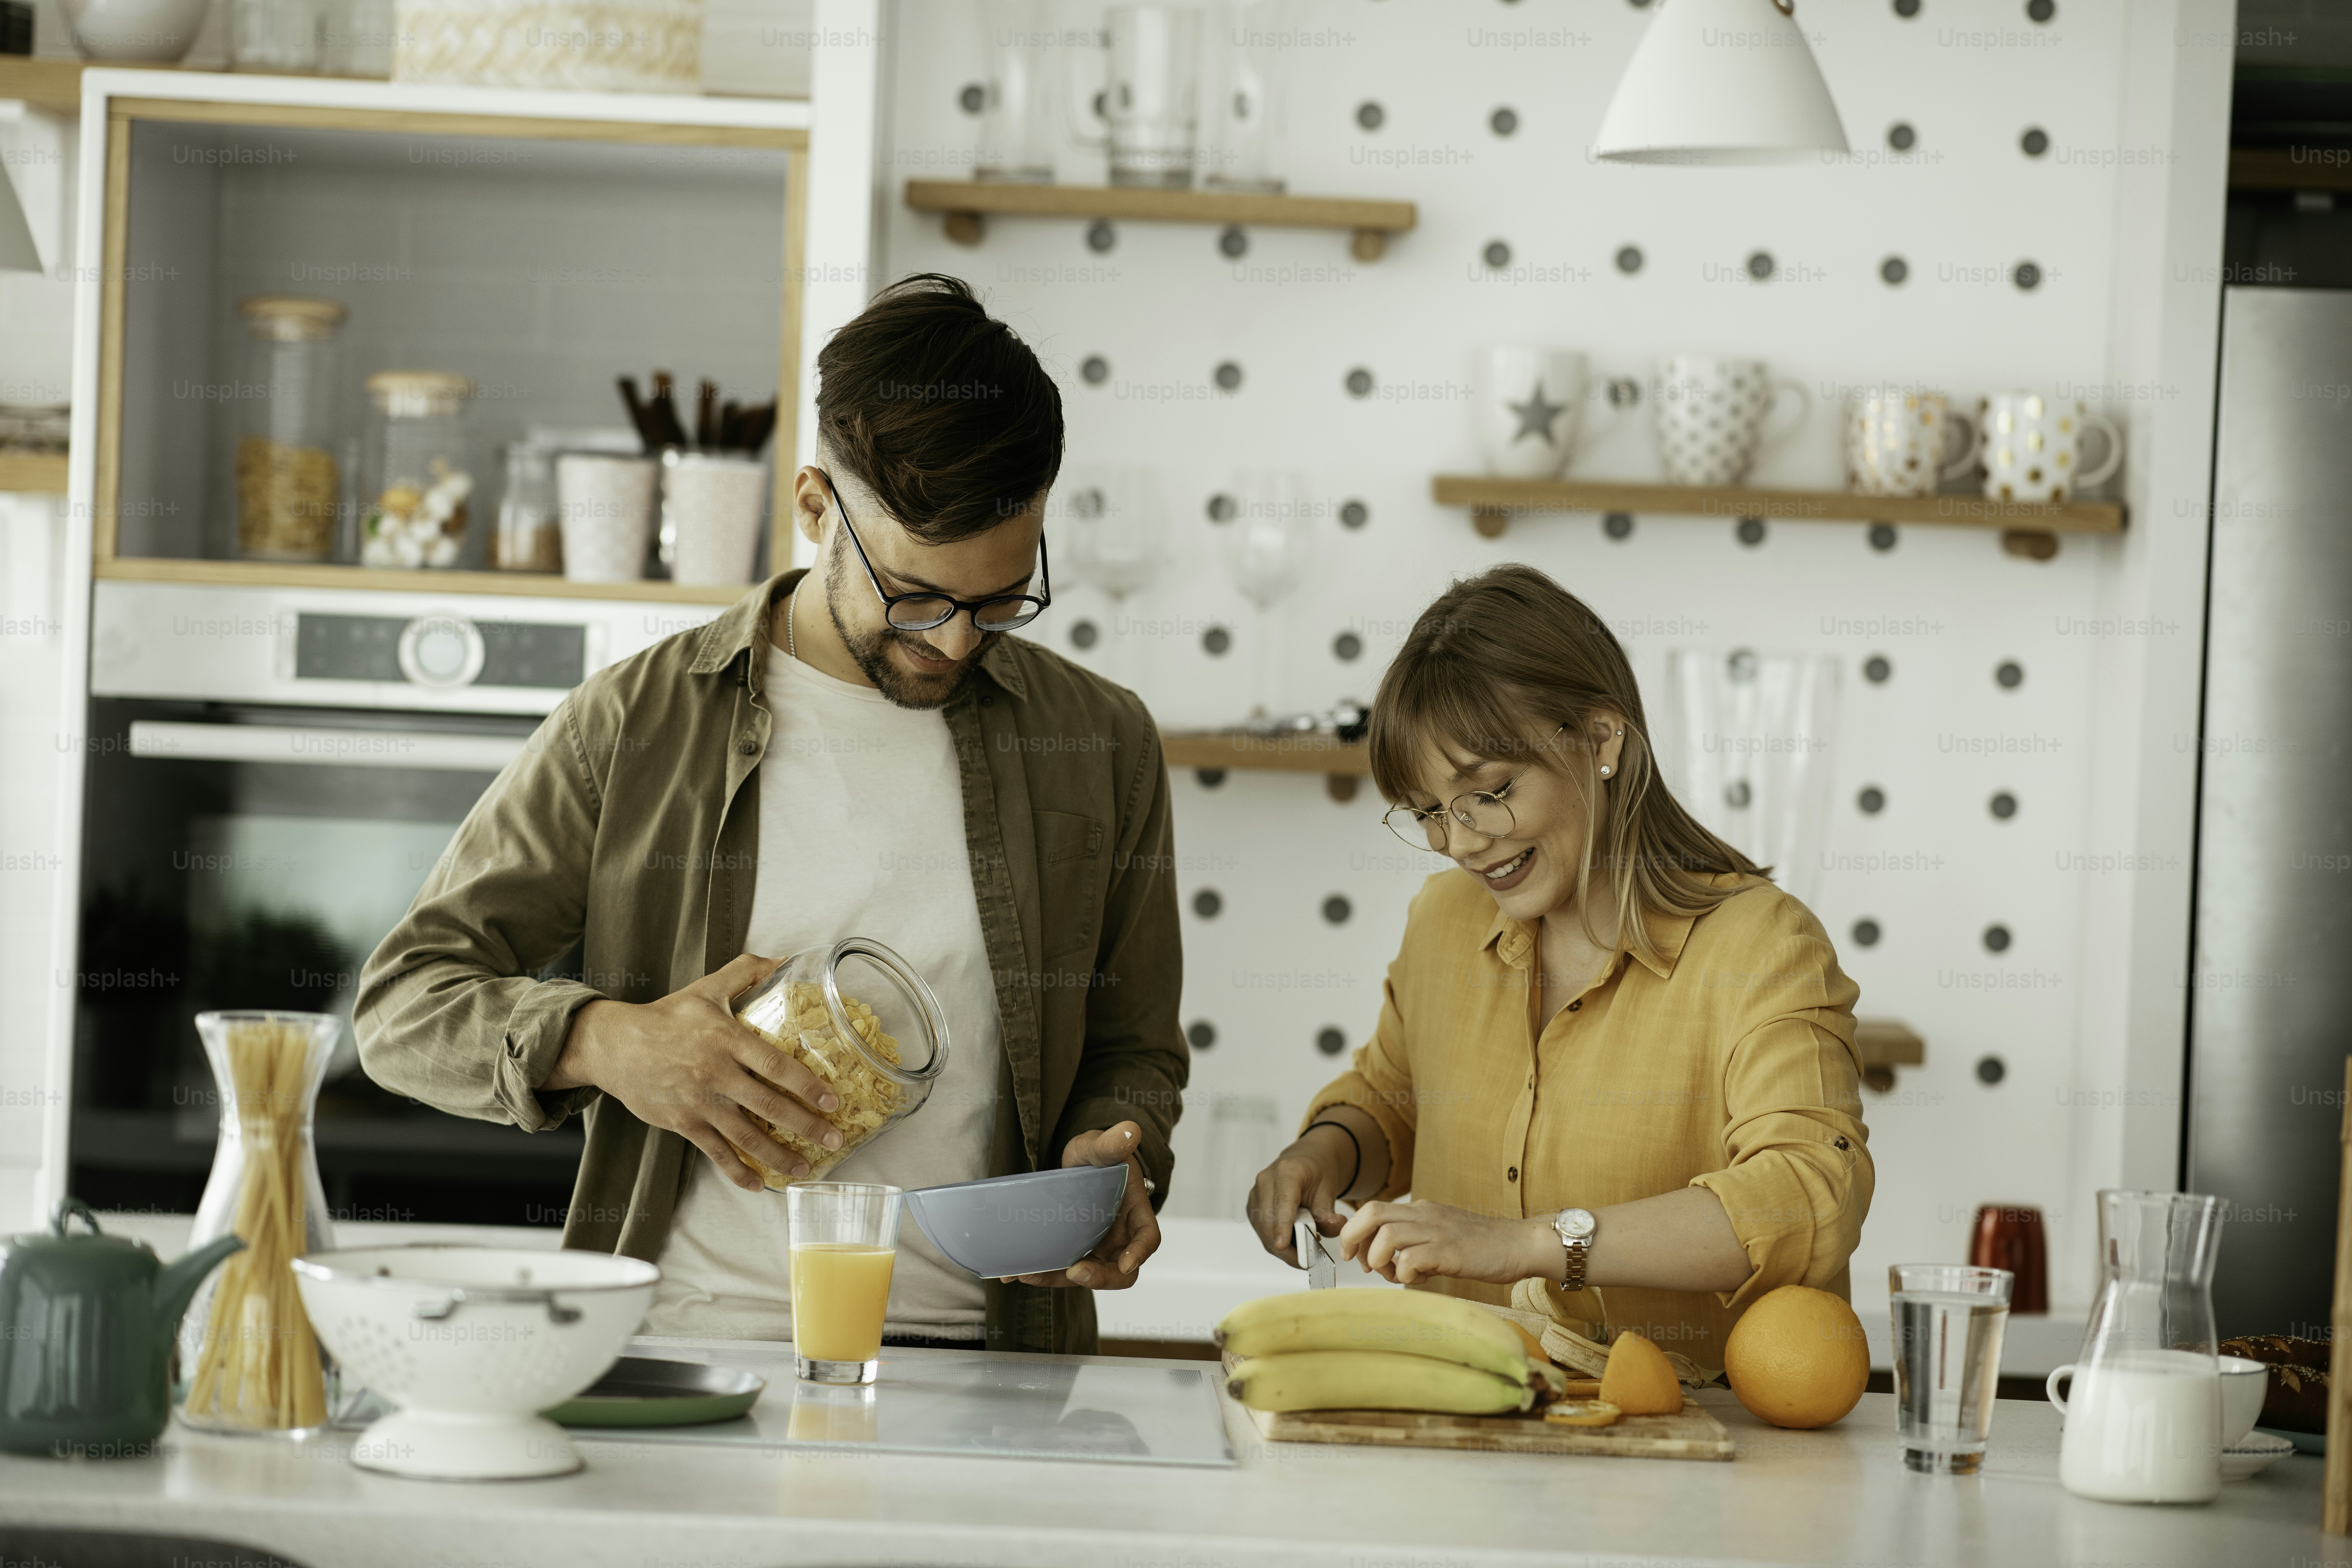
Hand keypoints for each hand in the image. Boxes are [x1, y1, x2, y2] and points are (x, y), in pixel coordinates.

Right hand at [544, 953, 845, 1191]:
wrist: (615, 1045)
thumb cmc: (666, 1016)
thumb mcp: (707, 988)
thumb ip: (745, 972)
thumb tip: (784, 959)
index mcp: (726, 1039)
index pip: (775, 1065)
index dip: (806, 1084)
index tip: (832, 1100)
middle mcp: (716, 1073)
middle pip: (769, 1106)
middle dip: (806, 1126)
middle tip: (834, 1140)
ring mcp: (699, 1102)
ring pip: (747, 1136)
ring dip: (779, 1156)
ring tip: (806, 1169)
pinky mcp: (683, 1123)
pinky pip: (716, 1152)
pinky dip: (738, 1171)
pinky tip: (758, 1184)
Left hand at [1006, 1123, 1159, 1289]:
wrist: (1080, 1164)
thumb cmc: (1098, 1155)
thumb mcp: (1102, 1147)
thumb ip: (1112, 1143)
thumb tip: (1130, 1130)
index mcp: (1135, 1213)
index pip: (1148, 1237)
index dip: (1140, 1253)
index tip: (1126, 1263)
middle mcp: (1121, 1238)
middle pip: (1121, 1271)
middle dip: (1100, 1277)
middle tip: (1075, 1272)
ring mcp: (1098, 1249)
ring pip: (1087, 1275)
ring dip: (1060, 1279)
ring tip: (1029, 1274)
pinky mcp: (1075, 1253)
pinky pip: (1062, 1269)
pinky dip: (1041, 1273)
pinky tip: (1011, 1274)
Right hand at [1245, 1132, 1348, 1267]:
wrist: (1306, 1160)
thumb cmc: (1318, 1172)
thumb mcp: (1329, 1189)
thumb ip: (1328, 1212)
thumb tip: (1334, 1228)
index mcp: (1287, 1172)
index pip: (1282, 1202)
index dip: (1282, 1226)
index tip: (1282, 1246)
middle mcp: (1266, 1181)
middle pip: (1269, 1221)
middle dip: (1286, 1247)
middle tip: (1307, 1262)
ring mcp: (1255, 1193)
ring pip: (1263, 1230)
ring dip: (1281, 1247)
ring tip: (1303, 1252)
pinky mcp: (1252, 1205)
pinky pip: (1261, 1230)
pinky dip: (1275, 1241)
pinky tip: (1291, 1242)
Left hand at [1337, 1200, 1551, 1286]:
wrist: (1518, 1244)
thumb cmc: (1481, 1246)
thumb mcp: (1441, 1236)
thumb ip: (1416, 1243)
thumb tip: (1392, 1263)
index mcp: (1420, 1211)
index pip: (1373, 1209)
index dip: (1355, 1231)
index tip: (1355, 1253)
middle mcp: (1424, 1215)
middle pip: (1371, 1214)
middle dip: (1353, 1238)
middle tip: (1359, 1263)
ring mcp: (1437, 1232)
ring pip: (1387, 1236)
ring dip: (1380, 1260)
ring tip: (1392, 1275)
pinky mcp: (1450, 1252)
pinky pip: (1412, 1260)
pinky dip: (1405, 1274)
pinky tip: (1418, 1280)